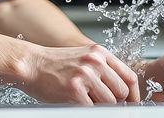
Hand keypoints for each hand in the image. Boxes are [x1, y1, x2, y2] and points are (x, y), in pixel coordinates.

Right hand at [14, 43, 140, 104]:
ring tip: (83, 99)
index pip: (130, 77)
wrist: (29, 64)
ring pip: (109, 103)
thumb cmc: (53, 64)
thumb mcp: (82, 58)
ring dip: (98, 106)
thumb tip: (122, 92)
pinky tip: (74, 101)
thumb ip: (103, 70)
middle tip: (99, 102)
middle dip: (115, 102)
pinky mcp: (75, 90)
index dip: (134, 95)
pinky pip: (92, 109)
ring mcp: (85, 76)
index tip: (131, 104)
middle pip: (122, 92)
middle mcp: (94, 62)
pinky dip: (85, 109)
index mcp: (99, 53)